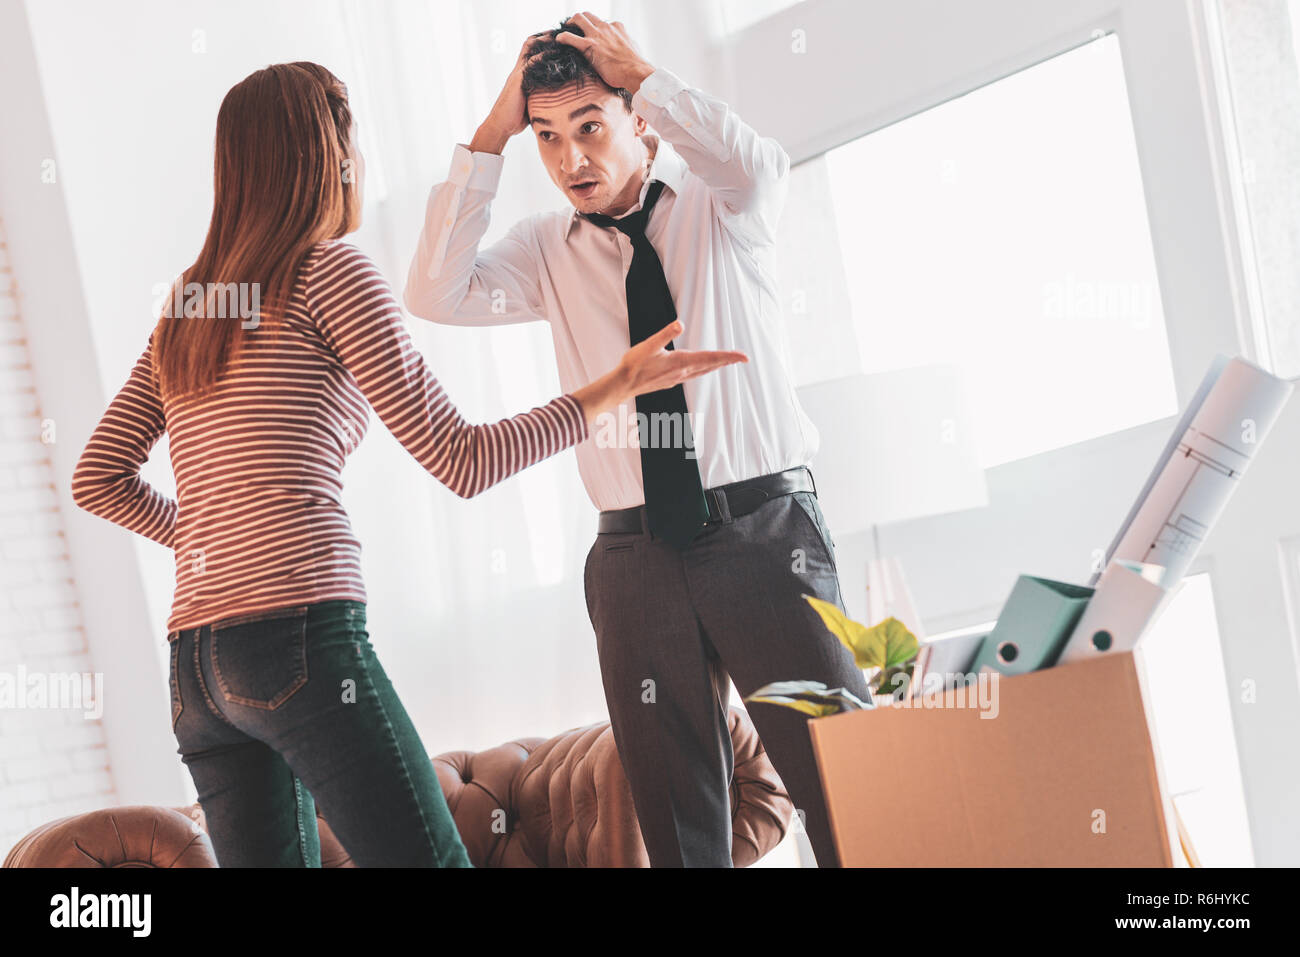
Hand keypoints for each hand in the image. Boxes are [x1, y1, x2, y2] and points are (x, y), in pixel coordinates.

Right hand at [472, 31, 553, 151]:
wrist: (500, 125)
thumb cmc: (515, 118)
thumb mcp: (530, 103)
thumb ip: (539, 96)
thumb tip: (555, 101)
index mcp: (521, 75)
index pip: (530, 52)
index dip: (542, 43)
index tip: (556, 39)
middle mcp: (518, 70)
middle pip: (529, 44)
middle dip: (544, 36)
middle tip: (559, 31)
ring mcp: (517, 74)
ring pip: (529, 49)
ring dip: (543, 40)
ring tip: (557, 36)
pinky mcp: (518, 81)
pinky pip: (529, 63)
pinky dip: (540, 56)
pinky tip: (551, 53)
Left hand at [554, 12, 654, 93]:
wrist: (636, 72)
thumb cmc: (636, 65)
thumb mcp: (632, 48)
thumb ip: (625, 43)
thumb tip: (625, 47)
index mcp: (617, 27)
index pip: (602, 22)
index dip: (595, 27)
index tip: (592, 34)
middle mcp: (606, 27)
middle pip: (588, 15)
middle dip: (579, 20)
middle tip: (574, 28)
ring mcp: (597, 35)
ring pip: (578, 18)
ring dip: (570, 23)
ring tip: (565, 31)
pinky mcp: (589, 46)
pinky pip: (570, 37)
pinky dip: (562, 37)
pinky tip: (559, 40)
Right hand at [572, 320, 747, 425]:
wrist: (622, 385)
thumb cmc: (633, 365)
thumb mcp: (648, 345)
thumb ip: (665, 334)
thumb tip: (680, 324)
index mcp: (681, 361)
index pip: (711, 358)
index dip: (729, 356)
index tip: (744, 357)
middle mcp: (682, 372)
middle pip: (711, 366)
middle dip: (727, 361)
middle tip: (742, 358)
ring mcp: (677, 378)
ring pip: (703, 371)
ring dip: (716, 366)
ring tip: (726, 362)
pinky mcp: (670, 380)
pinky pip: (693, 375)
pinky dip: (703, 370)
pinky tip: (700, 369)